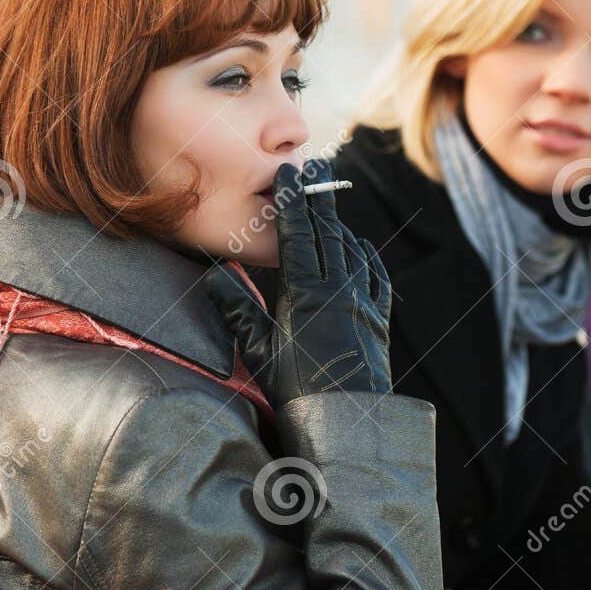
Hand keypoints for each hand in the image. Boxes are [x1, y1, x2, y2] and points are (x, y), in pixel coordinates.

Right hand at [202, 160, 392, 407]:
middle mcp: (338, 288)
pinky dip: (367, 256)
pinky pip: (375, 276)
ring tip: (329, 204)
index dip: (292, 201)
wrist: (348, 423)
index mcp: (305, 292)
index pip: (297, 233)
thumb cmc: (296, 391)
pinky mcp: (378, 319)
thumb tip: (212, 274)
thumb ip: (236, 309)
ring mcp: (362, 301)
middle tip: (315, 166)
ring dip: (339, 224)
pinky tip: (362, 247)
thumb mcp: (258, 351)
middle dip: (318, 198)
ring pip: (352, 250)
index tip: (288, 174)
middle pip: (327, 232)